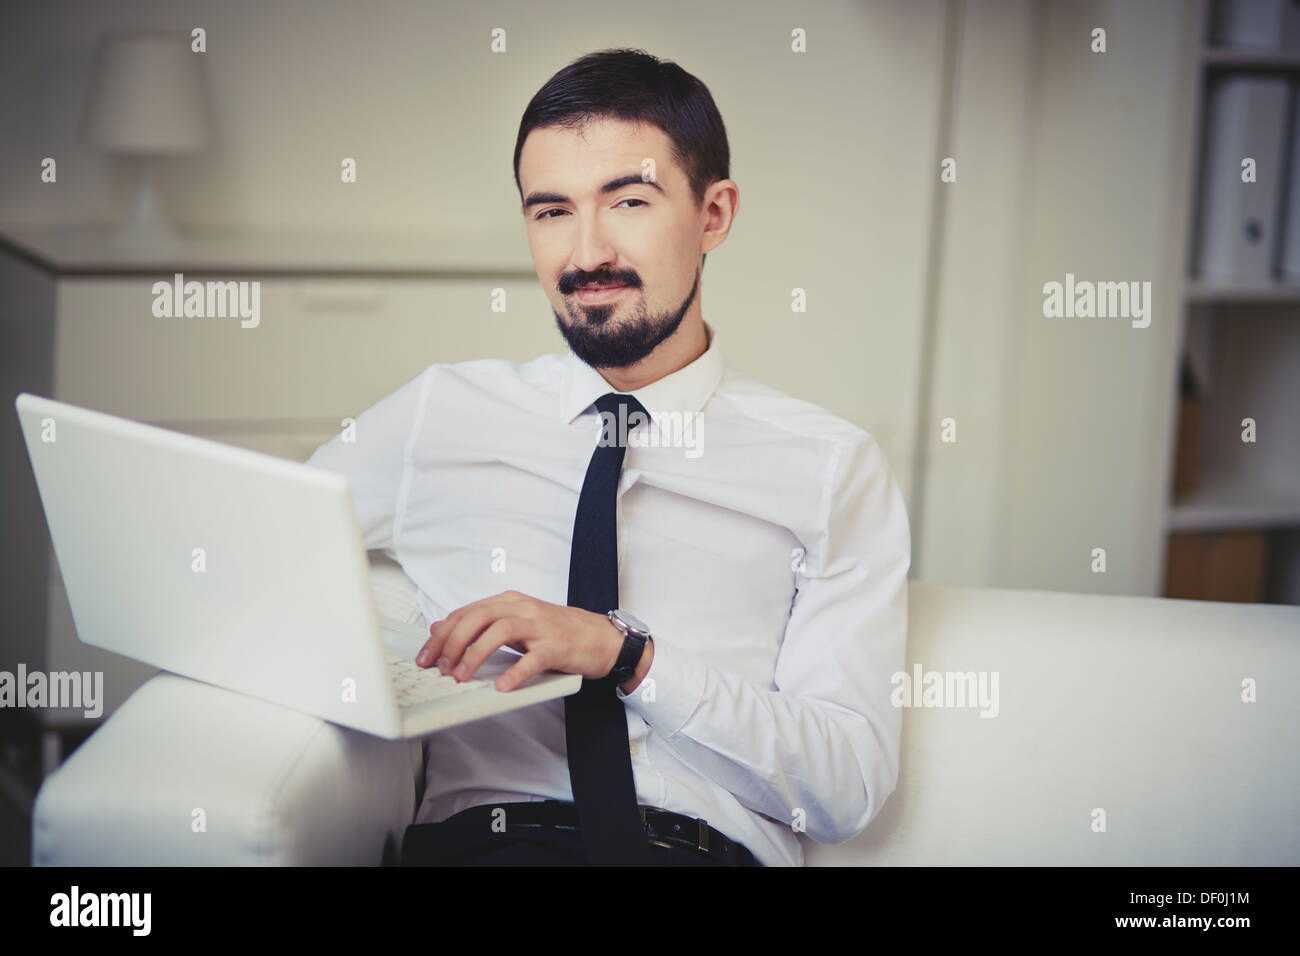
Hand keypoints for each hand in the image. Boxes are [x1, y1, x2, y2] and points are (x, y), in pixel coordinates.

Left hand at [414, 590, 623, 692]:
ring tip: (462, 676)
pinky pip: (533, 658)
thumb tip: (440, 627)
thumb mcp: (515, 622)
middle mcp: (523, 609)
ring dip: (476, 653)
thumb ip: (481, 624)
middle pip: (479, 616)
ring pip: (501, 630)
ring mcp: (541, 626)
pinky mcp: (558, 646)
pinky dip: (515, 672)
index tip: (426, 656)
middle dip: (453, 642)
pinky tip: (502, 687)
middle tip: (439, 667)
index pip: (467, 612)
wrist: (602, 638)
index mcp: (510, 602)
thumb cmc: (557, 632)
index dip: (442, 634)